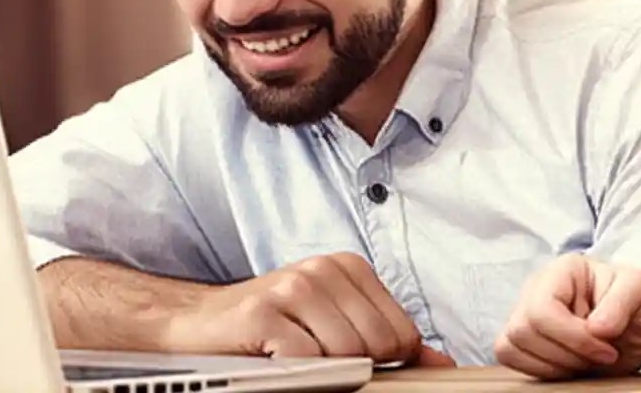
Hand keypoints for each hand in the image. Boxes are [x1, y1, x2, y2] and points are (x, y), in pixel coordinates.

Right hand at [161, 252, 454, 365]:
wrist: (198, 324)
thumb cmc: (271, 326)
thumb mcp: (335, 323)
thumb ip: (389, 339)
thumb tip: (442, 363)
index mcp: (350, 268)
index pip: (403, 332)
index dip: (384, 360)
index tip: (352, 359)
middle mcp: (324, 270)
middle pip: (378, 345)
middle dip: (356, 366)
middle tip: (319, 360)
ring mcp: (292, 288)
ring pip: (345, 354)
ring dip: (321, 370)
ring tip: (296, 358)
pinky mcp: (262, 313)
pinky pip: (306, 361)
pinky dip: (296, 373)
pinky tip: (276, 359)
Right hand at [495, 254, 640, 379]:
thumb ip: (621, 302)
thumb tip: (596, 327)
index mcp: (562, 270)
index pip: (542, 308)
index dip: (571, 337)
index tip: (606, 349)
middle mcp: (538, 289)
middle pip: (522, 330)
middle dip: (565, 354)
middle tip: (599, 356)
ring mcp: (528, 314)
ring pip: (511, 346)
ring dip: (553, 365)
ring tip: (585, 361)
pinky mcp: (527, 340)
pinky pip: (511, 359)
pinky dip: (540, 371)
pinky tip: (569, 367)